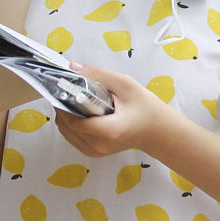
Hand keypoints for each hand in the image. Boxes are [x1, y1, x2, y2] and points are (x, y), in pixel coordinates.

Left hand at [53, 63, 170, 157]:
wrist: (157, 131)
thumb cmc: (145, 107)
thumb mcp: (125, 84)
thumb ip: (98, 75)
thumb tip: (72, 68)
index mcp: (109, 131)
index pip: (73, 120)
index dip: (64, 104)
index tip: (62, 88)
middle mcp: (100, 145)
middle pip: (66, 126)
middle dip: (63, 107)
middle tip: (68, 91)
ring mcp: (95, 152)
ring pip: (65, 132)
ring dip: (65, 115)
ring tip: (75, 100)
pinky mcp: (93, 152)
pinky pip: (71, 137)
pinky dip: (70, 123)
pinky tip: (79, 112)